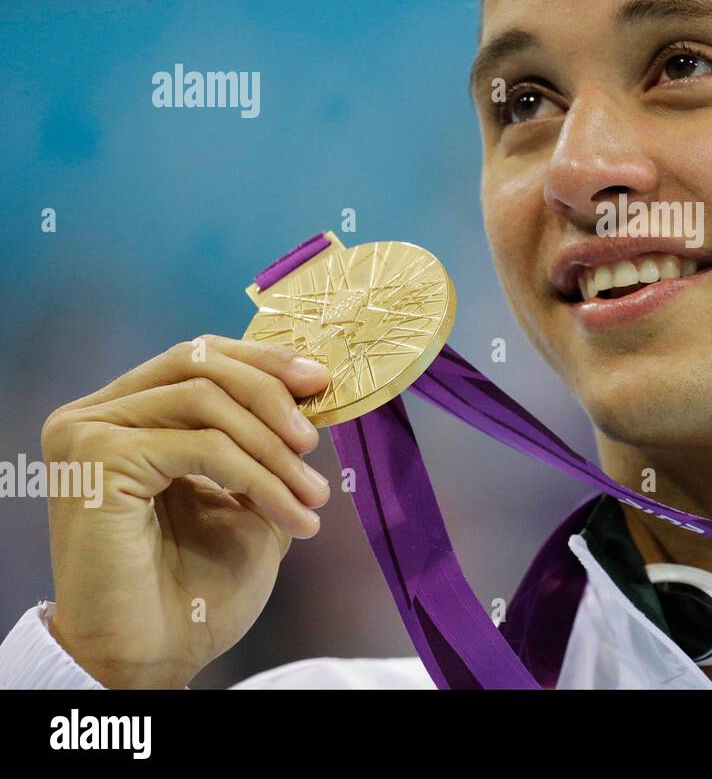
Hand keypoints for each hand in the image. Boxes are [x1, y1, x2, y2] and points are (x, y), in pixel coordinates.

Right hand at [40, 336, 331, 687]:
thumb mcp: (251, 495)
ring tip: (312, 495)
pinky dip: (258, 476)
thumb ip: (270, 440)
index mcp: (127, 414)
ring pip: (206, 401)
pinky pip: (202, 446)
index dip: (264, 360)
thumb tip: (313, 389)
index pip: (199, 357)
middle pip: (199, 362)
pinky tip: (290, 514)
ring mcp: (89, 433)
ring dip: (273, 448)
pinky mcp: (97, 459)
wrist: (156, 656)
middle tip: (317, 437)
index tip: (321, 381)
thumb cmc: (196, 586)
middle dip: (272, 392)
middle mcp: (98, 414)